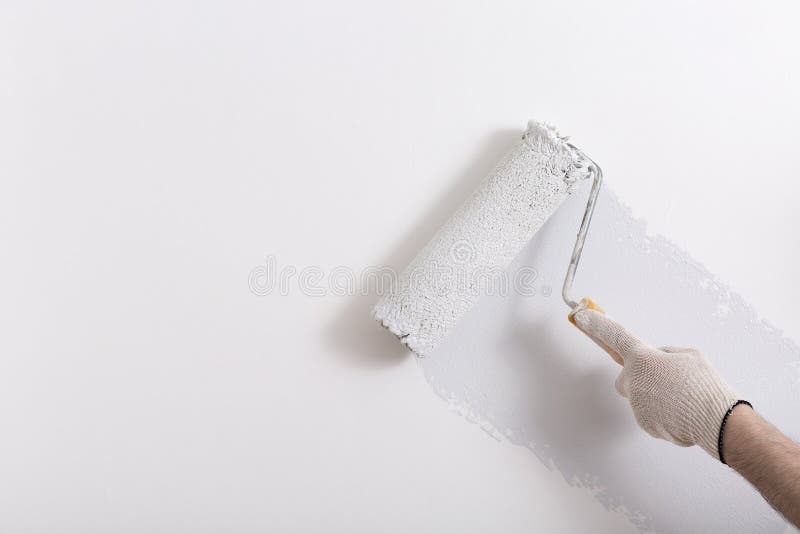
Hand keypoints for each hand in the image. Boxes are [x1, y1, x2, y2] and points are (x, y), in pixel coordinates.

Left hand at [571, 306, 739, 459]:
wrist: (718, 421)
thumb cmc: (705, 385)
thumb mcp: (688, 355)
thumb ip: (664, 354)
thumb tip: (657, 360)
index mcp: (643, 358)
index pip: (615, 336)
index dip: (598, 325)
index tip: (582, 316)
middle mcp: (633, 381)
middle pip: (628, 375)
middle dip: (642, 376)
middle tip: (668, 379)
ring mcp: (636, 404)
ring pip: (641, 395)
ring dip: (656, 395)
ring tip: (682, 397)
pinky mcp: (644, 423)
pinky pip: (649, 413)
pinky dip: (663, 412)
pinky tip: (681, 411)